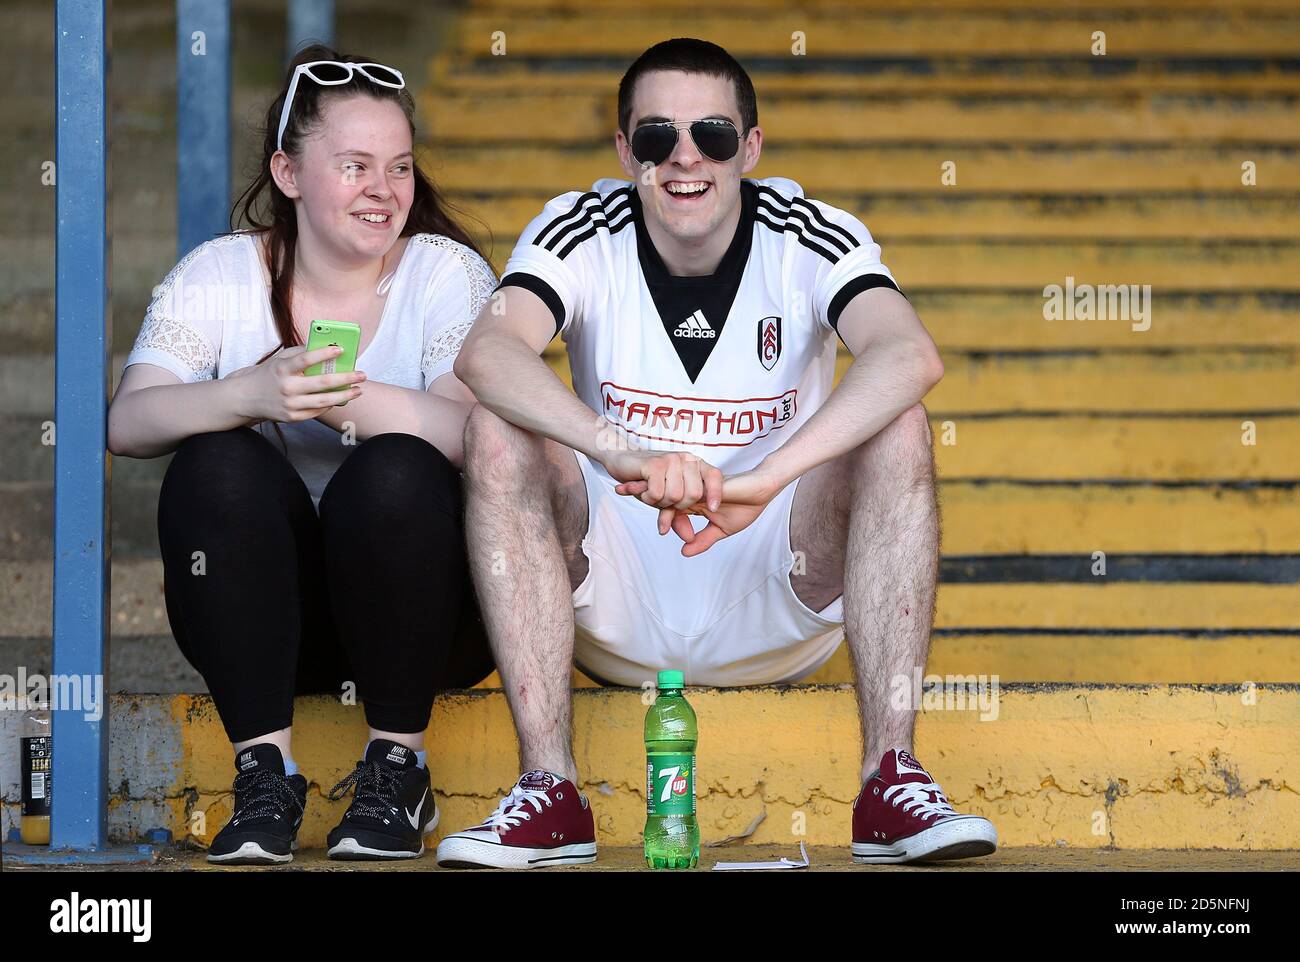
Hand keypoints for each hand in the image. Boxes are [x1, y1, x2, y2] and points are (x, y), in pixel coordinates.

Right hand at [228, 345, 365, 423]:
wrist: (247, 397)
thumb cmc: (269, 374)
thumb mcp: (280, 359)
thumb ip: (301, 353)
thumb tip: (327, 347)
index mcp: (282, 369)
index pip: (305, 359)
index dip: (324, 353)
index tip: (341, 349)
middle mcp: (286, 387)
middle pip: (321, 383)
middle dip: (345, 378)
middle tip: (362, 375)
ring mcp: (289, 404)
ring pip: (324, 400)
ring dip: (345, 395)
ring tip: (358, 390)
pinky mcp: (292, 417)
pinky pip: (317, 411)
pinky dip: (331, 404)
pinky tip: (341, 398)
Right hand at [606, 449, 723, 534]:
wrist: (622, 465)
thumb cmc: (648, 481)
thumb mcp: (667, 500)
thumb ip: (680, 518)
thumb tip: (689, 539)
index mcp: (694, 465)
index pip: (714, 477)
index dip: (715, 494)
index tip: (713, 509)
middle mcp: (686, 459)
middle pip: (693, 494)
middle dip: (676, 506)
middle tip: (662, 500)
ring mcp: (671, 459)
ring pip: (675, 496)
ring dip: (659, 502)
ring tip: (650, 492)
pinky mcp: (655, 464)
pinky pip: (658, 493)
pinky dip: (648, 498)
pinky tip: (641, 488)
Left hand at [618, 466, 784, 556]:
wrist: (763, 491)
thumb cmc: (746, 508)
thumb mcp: (720, 530)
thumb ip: (702, 540)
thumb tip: (684, 552)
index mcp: (694, 501)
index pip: (668, 504)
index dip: (652, 506)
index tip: (634, 504)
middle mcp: (693, 491)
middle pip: (663, 492)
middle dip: (640, 490)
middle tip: (619, 488)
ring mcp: (699, 486)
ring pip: (669, 488)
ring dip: (648, 488)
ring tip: (628, 488)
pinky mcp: (708, 483)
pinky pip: (687, 489)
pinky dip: (672, 495)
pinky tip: (657, 496)